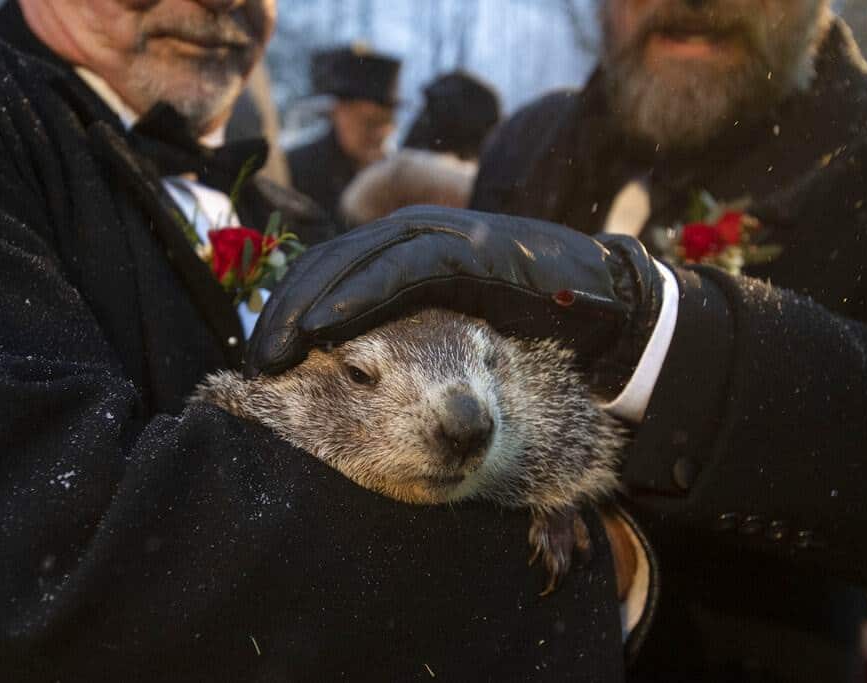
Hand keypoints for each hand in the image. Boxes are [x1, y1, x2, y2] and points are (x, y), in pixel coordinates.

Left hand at [245, 206, 662, 397]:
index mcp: (413, 246)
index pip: (336, 265)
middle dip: (289, 307)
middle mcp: (423, 231)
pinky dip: (360, 295)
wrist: (608, 308)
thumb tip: (362, 359)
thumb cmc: (531, 321)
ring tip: (277, 347)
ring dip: (311, 303)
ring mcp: (449, 234)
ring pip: (358, 259)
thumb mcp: (456, 322)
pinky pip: (404, 268)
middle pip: (334, 259)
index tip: (266, 349)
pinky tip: (325, 326)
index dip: (294, 302)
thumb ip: (412, 321)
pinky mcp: (474, 248)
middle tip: (258, 355)